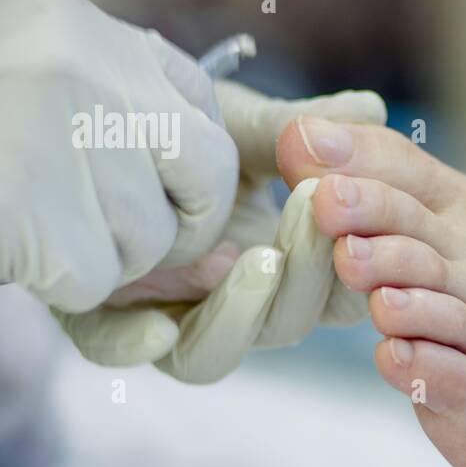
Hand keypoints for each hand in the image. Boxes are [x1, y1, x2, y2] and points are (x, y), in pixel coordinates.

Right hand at [0, 0, 237, 307]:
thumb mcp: (20, 77)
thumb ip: (111, 112)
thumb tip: (218, 198)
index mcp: (80, 25)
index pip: (202, 104)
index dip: (189, 168)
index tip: (159, 193)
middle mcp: (78, 62)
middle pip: (206, 172)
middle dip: (175, 222)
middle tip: (108, 234)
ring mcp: (49, 129)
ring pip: (150, 238)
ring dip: (97, 257)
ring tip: (20, 223)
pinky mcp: (16, 204)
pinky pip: (92, 280)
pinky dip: (50, 284)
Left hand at [56, 80, 387, 382]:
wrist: (91, 108)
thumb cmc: (176, 117)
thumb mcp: (240, 120)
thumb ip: (304, 126)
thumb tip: (375, 108)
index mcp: (279, 266)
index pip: (339, 294)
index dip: (361, 271)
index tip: (369, 211)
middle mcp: (227, 303)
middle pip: (285, 326)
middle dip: (312, 276)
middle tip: (321, 207)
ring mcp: (162, 314)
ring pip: (210, 358)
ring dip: (243, 314)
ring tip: (260, 258)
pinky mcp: (90, 314)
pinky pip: (116, 352)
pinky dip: (137, 347)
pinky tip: (156, 329)